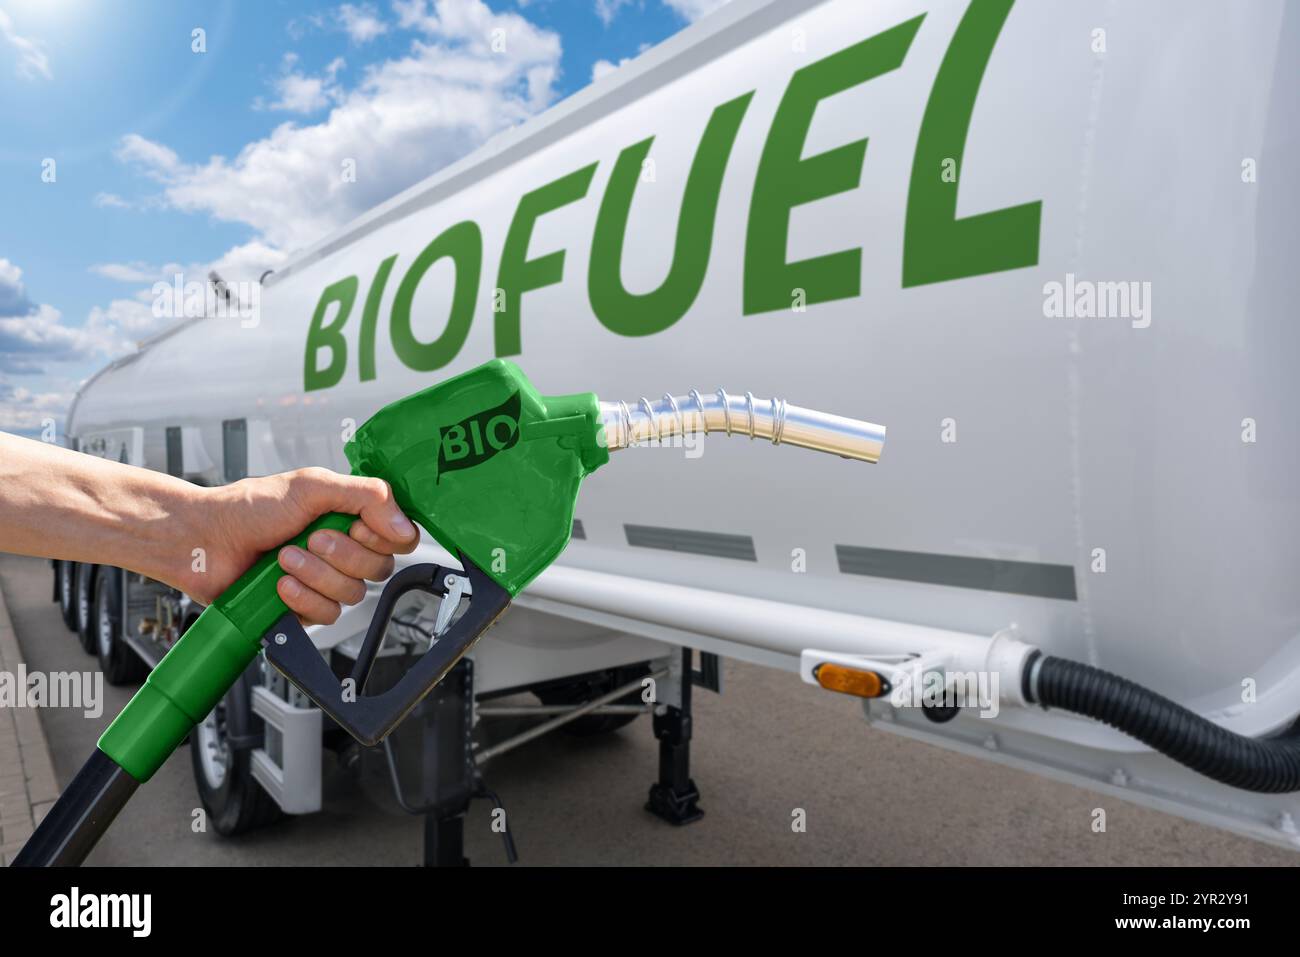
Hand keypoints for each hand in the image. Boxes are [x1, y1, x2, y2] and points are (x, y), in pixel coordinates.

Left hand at [188, 467, 418, 623]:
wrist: (204, 540)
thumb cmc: (248, 508)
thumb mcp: (312, 486)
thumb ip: (367, 497)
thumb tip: (405, 525)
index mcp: (351, 516)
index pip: (400, 538)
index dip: (384, 538)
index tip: (356, 526)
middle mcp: (344, 549)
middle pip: (380, 568)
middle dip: (342, 554)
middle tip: (310, 537)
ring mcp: (325, 580)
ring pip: (353, 594)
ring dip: (316, 575)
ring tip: (285, 558)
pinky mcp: (306, 607)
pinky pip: (327, 615)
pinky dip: (302, 598)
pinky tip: (280, 584)